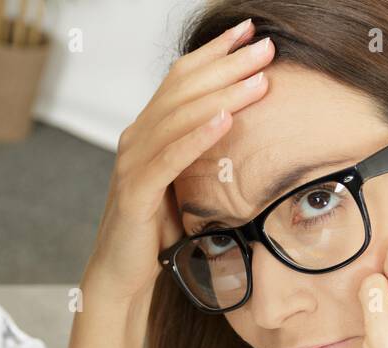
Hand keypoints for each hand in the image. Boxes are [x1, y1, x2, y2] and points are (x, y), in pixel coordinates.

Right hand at [81, 18, 274, 311]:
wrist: (121, 275)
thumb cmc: (155, 232)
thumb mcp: (183, 185)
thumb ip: (198, 155)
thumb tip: (239, 132)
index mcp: (148, 132)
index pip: (182, 79)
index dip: (215, 52)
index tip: (250, 33)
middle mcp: (136, 138)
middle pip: (184, 88)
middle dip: (227, 64)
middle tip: (265, 47)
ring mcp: (133, 163)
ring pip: (179, 116)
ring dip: (222, 94)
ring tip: (259, 81)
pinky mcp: (136, 192)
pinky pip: (170, 158)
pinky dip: (199, 135)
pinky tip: (226, 120)